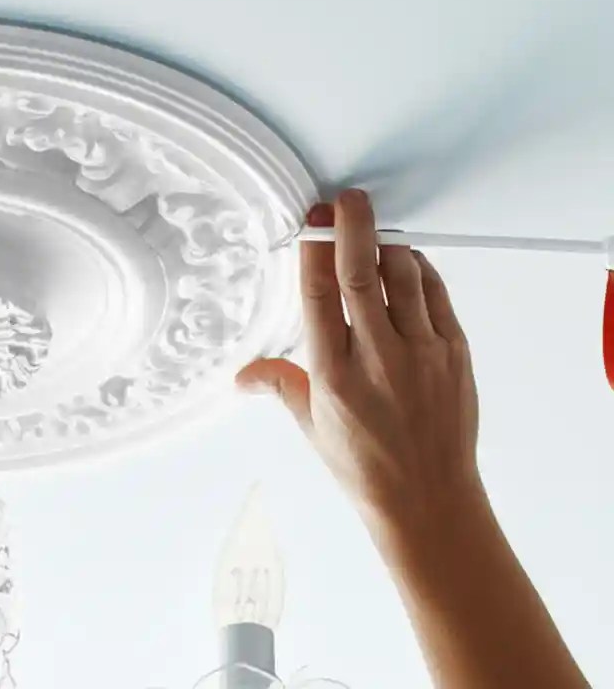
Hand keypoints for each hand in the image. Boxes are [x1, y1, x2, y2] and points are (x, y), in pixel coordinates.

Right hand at [236, 189, 481, 532]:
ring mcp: (422, 353)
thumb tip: (243, 375)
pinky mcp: (455, 353)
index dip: (314, 251)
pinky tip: (406, 263)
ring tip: (373, 232)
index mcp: (334, 374)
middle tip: (344, 201)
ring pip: (405, 275)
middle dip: (351, 228)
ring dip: (386, 245)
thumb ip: (280, 384)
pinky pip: (437, 295)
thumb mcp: (312, 424)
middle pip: (363, 273)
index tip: (311, 224)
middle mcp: (378, 358)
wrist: (428, 498)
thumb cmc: (366, 466)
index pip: (320, 295)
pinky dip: (420, 271)